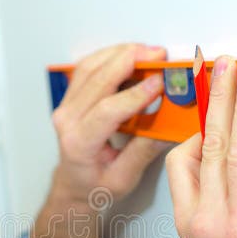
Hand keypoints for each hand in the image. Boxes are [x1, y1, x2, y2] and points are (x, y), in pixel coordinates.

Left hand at [50, 43, 169, 208]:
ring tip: (148, 52)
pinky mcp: (70, 97)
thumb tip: (170, 126)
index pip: (107, 111)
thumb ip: (145, 150)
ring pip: (90, 67)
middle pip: (97, 79)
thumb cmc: (95, 185)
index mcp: (80, 144)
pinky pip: (87, 68)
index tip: (160, 82)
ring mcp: (66, 106)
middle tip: (158, 55)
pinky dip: (110, 56)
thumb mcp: (124, 178)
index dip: (136, 93)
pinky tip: (130, 55)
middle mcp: (68, 121)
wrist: (73, 185)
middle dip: (130, 61)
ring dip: (120, 53)